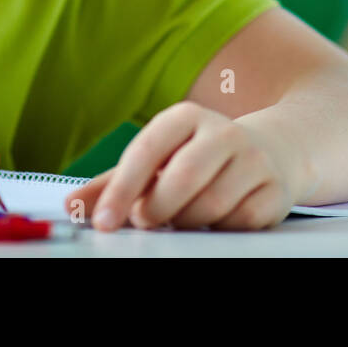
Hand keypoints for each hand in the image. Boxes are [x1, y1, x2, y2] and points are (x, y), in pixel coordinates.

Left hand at [64, 102, 298, 231]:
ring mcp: (254, 160)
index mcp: (186, 118)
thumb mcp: (159, 161)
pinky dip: (220, 229)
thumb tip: (72, 207)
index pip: (148, 149)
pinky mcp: (275, 190)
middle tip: (146, 221)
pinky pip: (239, 222)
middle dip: (157, 208)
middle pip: (182, 177)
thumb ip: (115, 183)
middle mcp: (223, 132)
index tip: (104, 221)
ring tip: (183, 216)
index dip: (123, 188)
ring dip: (187, 221)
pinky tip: (218, 217)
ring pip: (210, 205)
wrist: (273, 151)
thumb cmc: (200, 159)